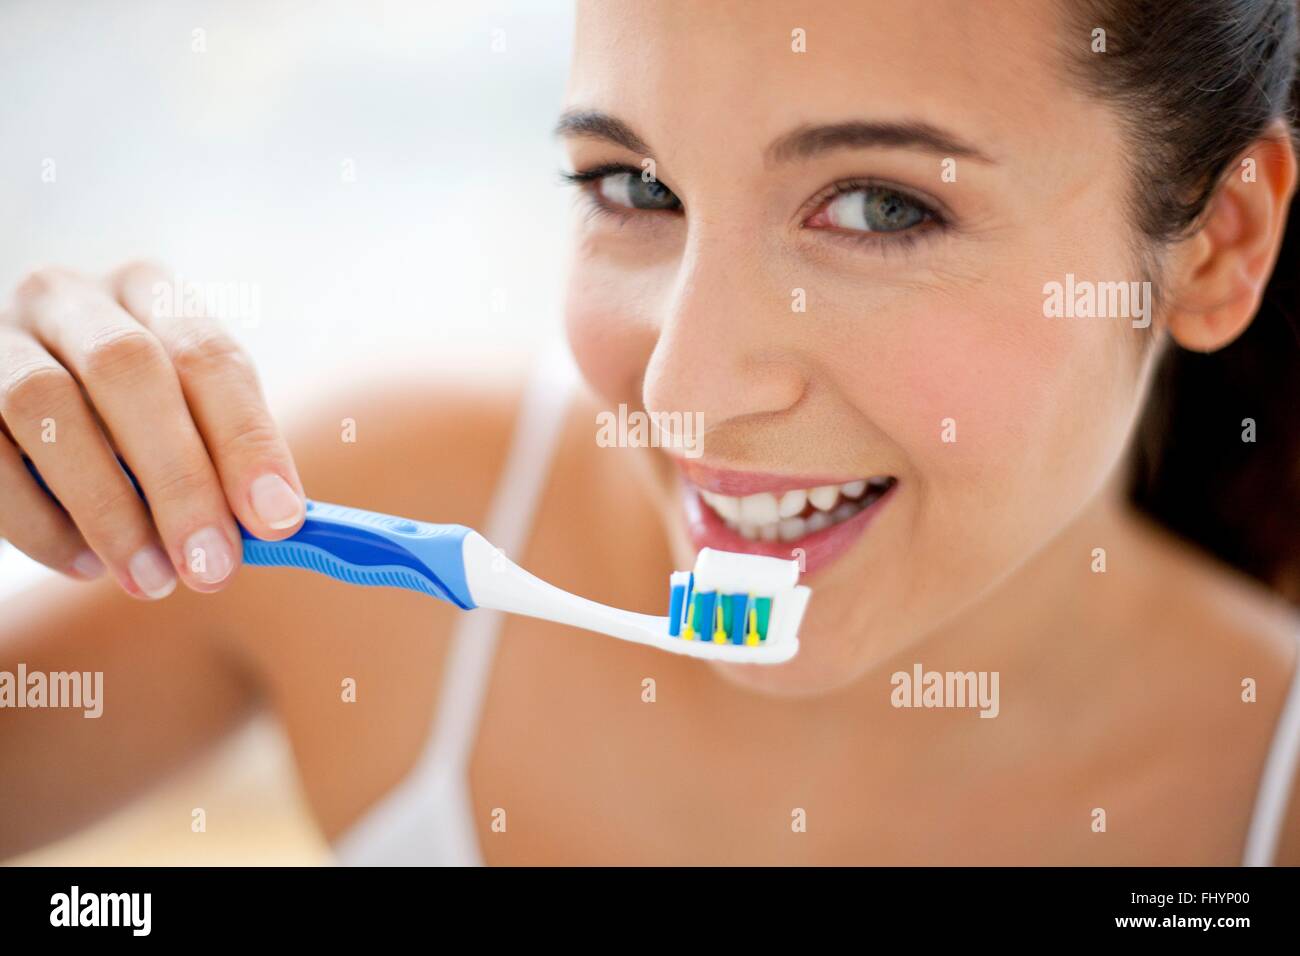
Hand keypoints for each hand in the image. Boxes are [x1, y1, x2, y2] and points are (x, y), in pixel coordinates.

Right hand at [0, 262, 305, 597]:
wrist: (20, 416)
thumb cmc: (129, 423)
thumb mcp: (184, 419)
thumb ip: (226, 459)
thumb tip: (279, 524)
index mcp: (150, 294)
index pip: (208, 354)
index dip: (246, 438)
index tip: (278, 519)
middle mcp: (72, 299)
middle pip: (129, 368)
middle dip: (180, 478)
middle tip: (212, 566)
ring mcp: (1, 339)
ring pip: (44, 404)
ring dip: (108, 507)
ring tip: (153, 579)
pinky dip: (39, 522)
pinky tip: (84, 565)